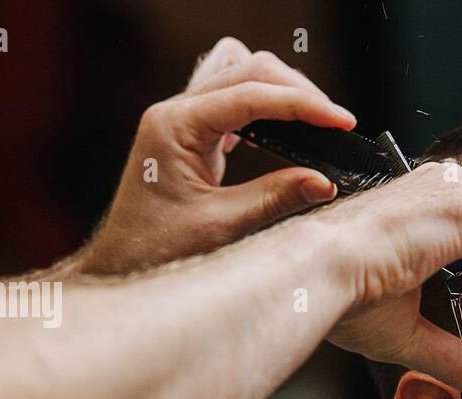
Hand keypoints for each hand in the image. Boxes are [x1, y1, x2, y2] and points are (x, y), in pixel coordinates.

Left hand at [78, 37, 355, 274]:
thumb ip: (275, 198)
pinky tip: (285, 132)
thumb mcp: (223, 226)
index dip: (303, 105)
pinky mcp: (189, 134)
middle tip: (334, 122)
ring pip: (239, 74)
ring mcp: (180, 120)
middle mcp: (175, 113)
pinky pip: (232, 100)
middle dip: (296, 91)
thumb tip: (324, 183)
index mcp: (174, 125)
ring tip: (313, 121)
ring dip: (279, 90)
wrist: (120, 267)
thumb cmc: (156, 251)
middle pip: (247, 70)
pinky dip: (264, 108)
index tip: (341, 121)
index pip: (251, 95)